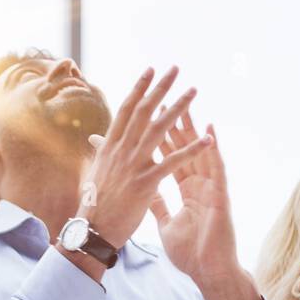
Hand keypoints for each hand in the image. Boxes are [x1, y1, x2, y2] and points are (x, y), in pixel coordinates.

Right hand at [76, 66, 210, 251]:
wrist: (92, 231)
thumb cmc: (93, 204)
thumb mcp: (94, 173)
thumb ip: (101, 153)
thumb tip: (96, 139)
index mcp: (110, 147)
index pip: (126, 110)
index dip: (139, 89)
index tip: (150, 71)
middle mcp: (120, 151)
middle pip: (143, 112)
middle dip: (160, 88)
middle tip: (175, 69)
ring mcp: (132, 166)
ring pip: (158, 130)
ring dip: (178, 109)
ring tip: (193, 92)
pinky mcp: (145, 183)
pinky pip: (172, 163)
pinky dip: (190, 150)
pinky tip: (207, 139)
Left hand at [152, 113, 261, 299]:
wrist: (208, 273)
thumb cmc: (191, 252)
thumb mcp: (166, 224)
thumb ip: (158, 204)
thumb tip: (145, 190)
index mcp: (187, 191)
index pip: (171, 158)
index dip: (160, 138)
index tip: (147, 117)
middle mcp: (200, 184)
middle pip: (185, 149)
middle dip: (173, 124)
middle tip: (162, 99)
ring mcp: (211, 189)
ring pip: (200, 152)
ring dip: (192, 129)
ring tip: (183, 104)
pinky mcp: (220, 197)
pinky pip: (216, 169)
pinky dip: (212, 149)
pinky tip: (209, 130)